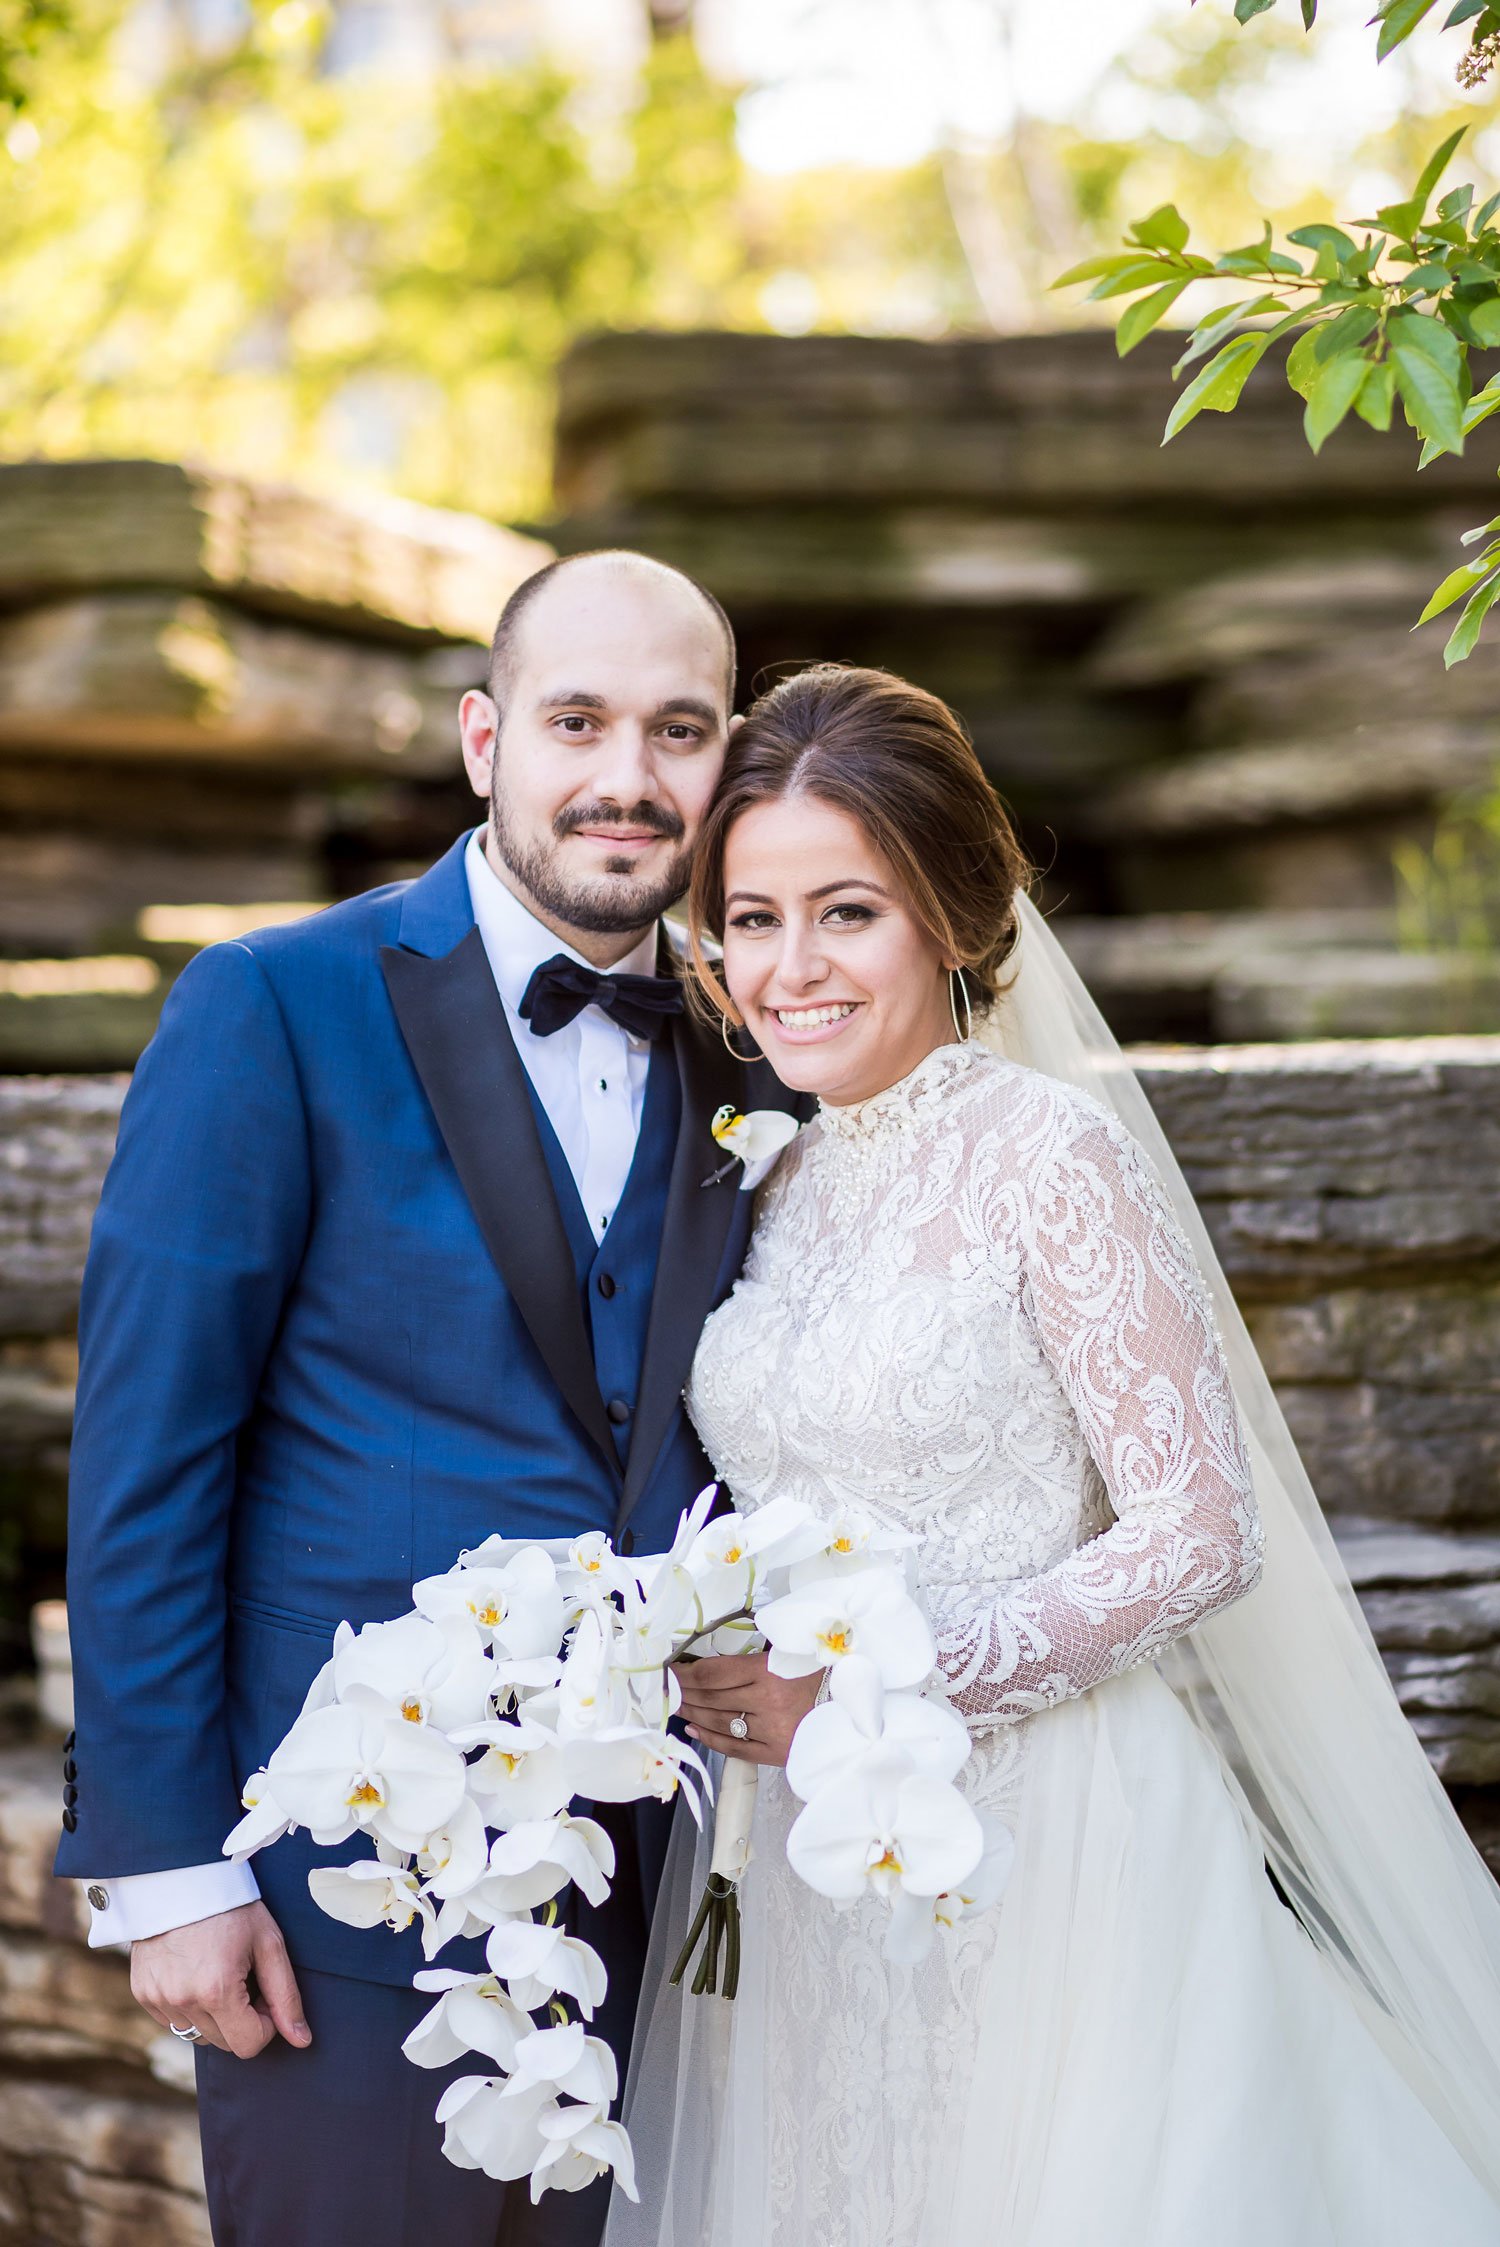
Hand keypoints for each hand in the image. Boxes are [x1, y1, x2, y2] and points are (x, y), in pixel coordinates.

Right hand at [130, 1900, 309, 2058]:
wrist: (181, 1877)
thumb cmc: (232, 1907)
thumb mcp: (268, 1943)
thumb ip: (286, 1996)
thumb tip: (302, 2040)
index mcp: (217, 1990)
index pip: (248, 2045)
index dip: (265, 2025)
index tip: (266, 1995)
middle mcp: (183, 2001)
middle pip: (224, 2043)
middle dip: (242, 2019)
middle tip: (245, 1978)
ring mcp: (158, 1999)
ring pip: (198, 2034)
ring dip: (215, 2016)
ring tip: (219, 1972)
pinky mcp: (142, 1994)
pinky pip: (174, 2020)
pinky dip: (190, 2007)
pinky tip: (195, 1972)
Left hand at [672, 1650, 822, 1767]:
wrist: (859, 1707)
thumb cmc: (826, 1672)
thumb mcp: (793, 1653)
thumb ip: (759, 1654)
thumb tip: (721, 1658)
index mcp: (770, 1672)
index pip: (713, 1673)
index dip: (686, 1673)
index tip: (672, 1670)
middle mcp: (767, 1703)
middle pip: (711, 1698)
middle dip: (685, 1693)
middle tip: (667, 1689)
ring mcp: (771, 1731)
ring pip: (719, 1722)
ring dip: (693, 1713)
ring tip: (677, 1705)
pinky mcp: (777, 1753)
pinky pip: (735, 1748)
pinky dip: (711, 1739)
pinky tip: (695, 1730)